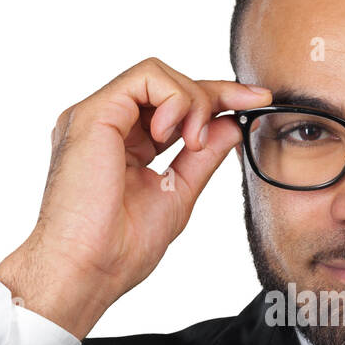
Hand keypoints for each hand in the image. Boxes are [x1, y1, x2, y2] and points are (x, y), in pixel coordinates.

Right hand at [0, 58, 270, 337]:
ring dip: (193, 102)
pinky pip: (145, 78)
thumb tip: (230, 124)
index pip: (172, 105)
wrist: (88, 270)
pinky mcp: (92, 114)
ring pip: (157, 74)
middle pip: (167, 83)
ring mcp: (96, 116)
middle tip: (241, 113)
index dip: (216, 97)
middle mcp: (106, 125)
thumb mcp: (177, 193)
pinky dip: (174, 100)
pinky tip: (177, 136)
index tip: (256, 100)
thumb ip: (202, 157)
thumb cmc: (119, 249)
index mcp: (122, 144)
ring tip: (195, 143)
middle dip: (213, 94)